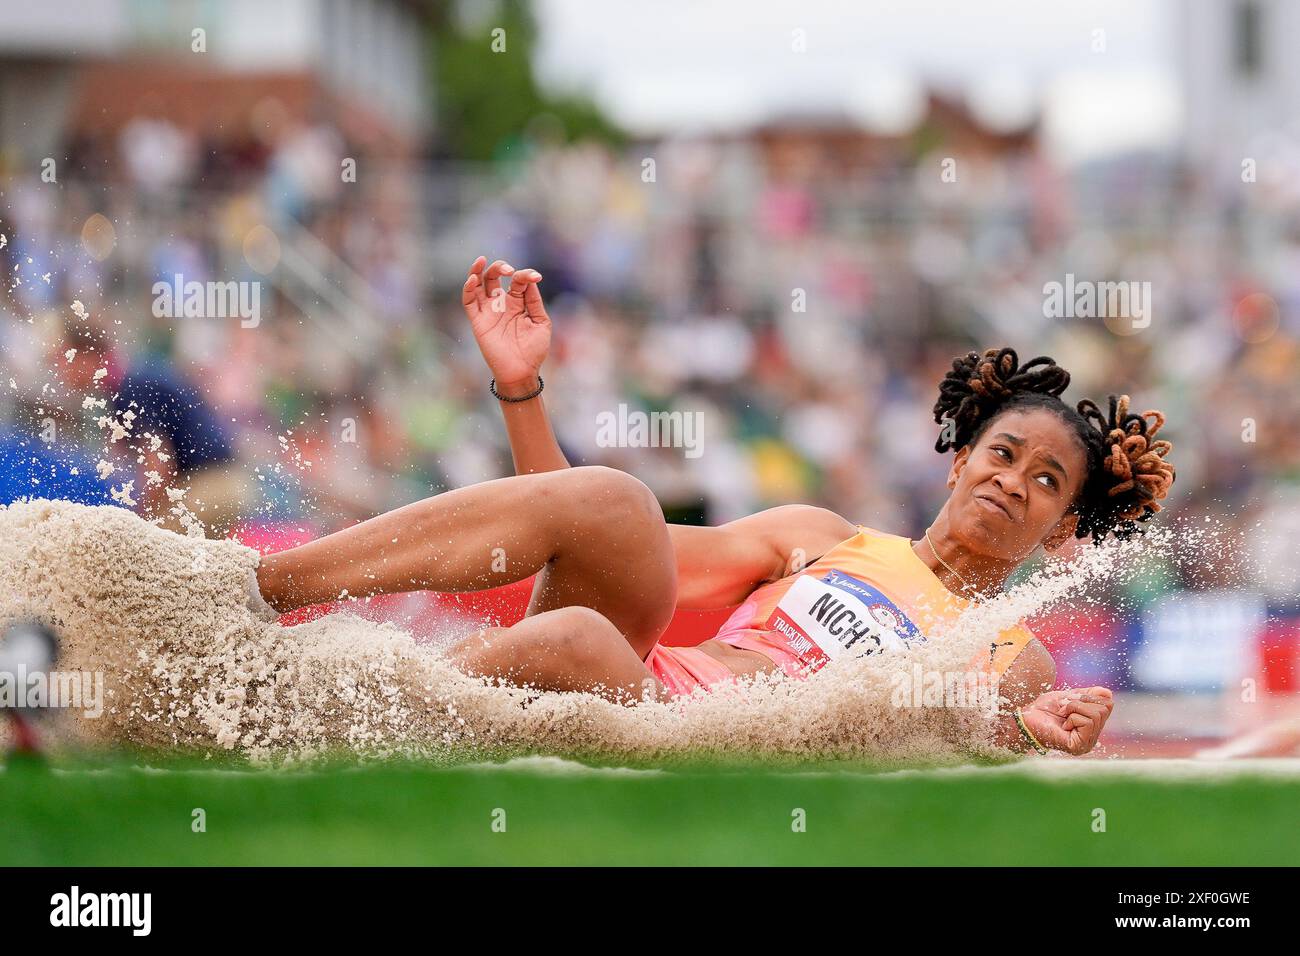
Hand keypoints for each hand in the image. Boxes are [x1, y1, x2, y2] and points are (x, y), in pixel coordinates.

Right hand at [461, 256, 549, 393]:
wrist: (522, 371)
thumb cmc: (534, 350)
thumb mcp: (541, 323)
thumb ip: (534, 302)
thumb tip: (530, 280)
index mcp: (518, 301)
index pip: (518, 280)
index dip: (526, 275)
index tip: (536, 277)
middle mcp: (501, 303)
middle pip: (494, 276)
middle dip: (500, 267)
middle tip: (510, 271)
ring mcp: (489, 311)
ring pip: (478, 284)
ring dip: (478, 270)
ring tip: (482, 260)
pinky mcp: (478, 321)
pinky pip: (469, 301)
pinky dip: (468, 288)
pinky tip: (472, 279)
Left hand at [1019, 686, 1113, 754]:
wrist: (1025, 718)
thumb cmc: (1043, 709)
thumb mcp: (1068, 697)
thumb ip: (1088, 695)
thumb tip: (1108, 693)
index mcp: (1091, 725)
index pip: (1108, 704)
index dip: (1089, 696)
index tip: (1070, 700)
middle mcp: (1092, 736)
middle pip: (1105, 708)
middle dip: (1081, 701)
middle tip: (1064, 708)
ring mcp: (1087, 743)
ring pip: (1096, 714)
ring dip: (1074, 708)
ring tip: (1062, 715)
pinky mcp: (1080, 746)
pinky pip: (1088, 723)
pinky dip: (1073, 717)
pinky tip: (1062, 725)